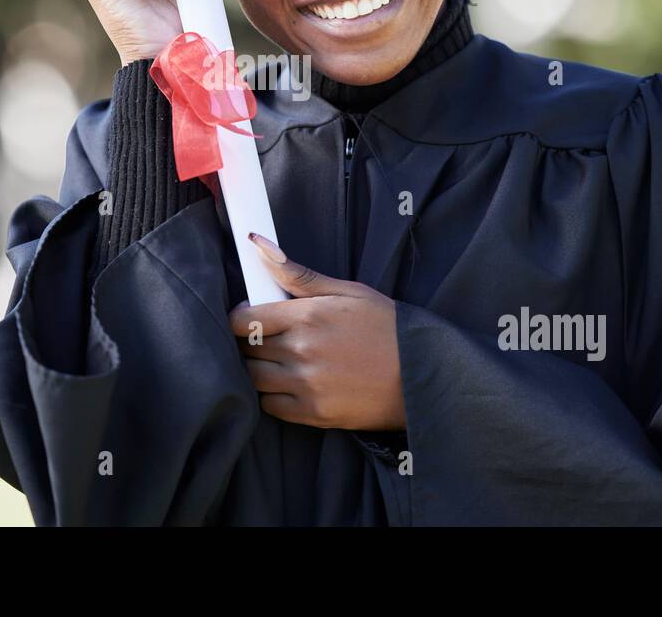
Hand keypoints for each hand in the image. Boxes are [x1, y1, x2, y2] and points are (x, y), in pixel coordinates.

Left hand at [228, 232, 405, 431]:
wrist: (423, 374)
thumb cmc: (386, 327)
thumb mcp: (347, 291)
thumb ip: (299, 275)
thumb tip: (260, 247)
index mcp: (306, 316)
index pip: (243, 320)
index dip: (239, 317)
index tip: (248, 316)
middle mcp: (301, 351)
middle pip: (246, 349)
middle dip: (249, 342)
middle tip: (267, 339)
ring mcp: (306, 386)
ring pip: (254, 379)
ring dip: (259, 369)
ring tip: (278, 361)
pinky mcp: (314, 414)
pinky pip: (271, 407)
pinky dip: (273, 396)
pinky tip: (289, 384)